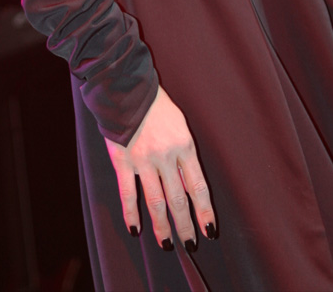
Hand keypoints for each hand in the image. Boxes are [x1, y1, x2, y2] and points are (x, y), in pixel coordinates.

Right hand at [104, 85, 216, 250]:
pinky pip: (128, 193)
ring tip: (167, 245)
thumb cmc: (157, 106)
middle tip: (190, 244)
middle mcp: (166, 156)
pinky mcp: (123, 160)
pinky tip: (135, 230)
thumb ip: (184, 156)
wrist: (128, 88)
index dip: (204, 211)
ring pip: (155, 201)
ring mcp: (143, 160)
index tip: (210, 231)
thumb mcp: (180, 125)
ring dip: (162, 226)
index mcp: (184, 146)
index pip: (198, 187)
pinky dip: (131, 214)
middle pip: (178, 199)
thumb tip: (188, 187)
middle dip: (185, 225)